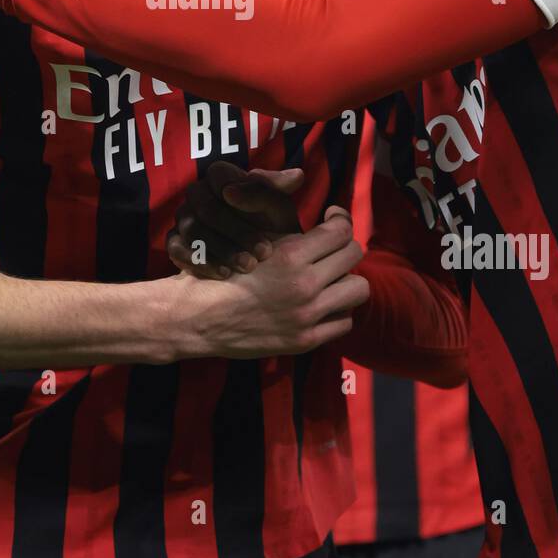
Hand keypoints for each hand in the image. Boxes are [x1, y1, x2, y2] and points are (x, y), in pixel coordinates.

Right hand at [167, 161, 303, 277]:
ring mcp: (183, 219)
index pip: (218, 174)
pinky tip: (225, 274)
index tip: (258, 214)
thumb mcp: (280, 210)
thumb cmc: (271, 229)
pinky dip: (202, 262)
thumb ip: (282, 192)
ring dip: (223, 249)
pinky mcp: (175, 244)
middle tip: (263, 251)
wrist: (259, 264)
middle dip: (235, 230)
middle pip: (206, 207)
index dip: (238, 192)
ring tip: (248, 266)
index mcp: (221, 178)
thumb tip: (295, 176)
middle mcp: (198, 195)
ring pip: (193, 230)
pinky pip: (179, 250)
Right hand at [173, 208, 366, 357]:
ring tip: (331, 278)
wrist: (199, 316)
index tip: (332, 218)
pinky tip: (322, 304)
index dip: (340, 219)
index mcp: (291, 255)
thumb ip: (288, 227)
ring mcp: (307, 316)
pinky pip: (345, 322)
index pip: (341, 230)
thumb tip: (325, 216)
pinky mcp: (305, 341)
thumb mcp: (253, 239)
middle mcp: (305, 285)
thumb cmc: (222, 270)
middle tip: (331, 248)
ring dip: (346, 280)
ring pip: (358, 289)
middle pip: (354, 255)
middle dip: (344, 246)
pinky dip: (337, 311)